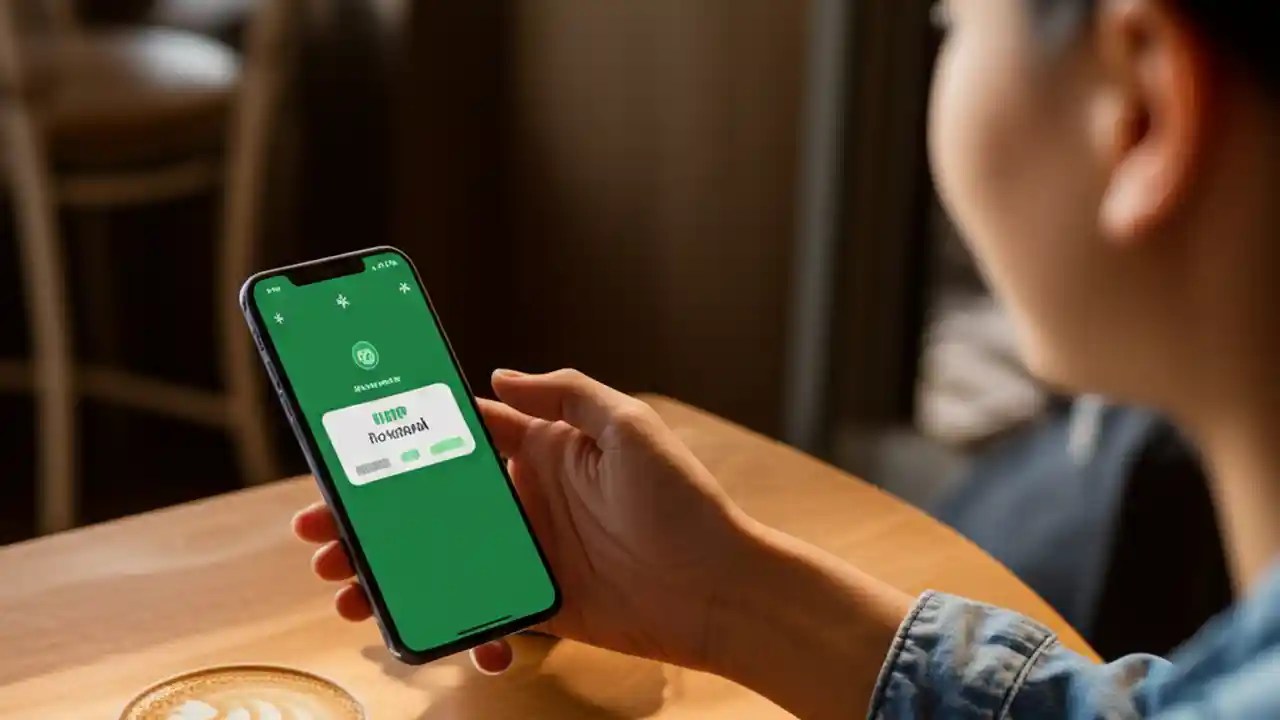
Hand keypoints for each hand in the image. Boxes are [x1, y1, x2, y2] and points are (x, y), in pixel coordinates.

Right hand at [294, 369, 760, 673]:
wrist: (718, 590)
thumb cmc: (683, 502)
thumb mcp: (629, 426)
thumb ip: (565, 394)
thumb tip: (501, 373)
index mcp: (545, 448)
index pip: (461, 433)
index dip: (404, 435)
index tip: (349, 442)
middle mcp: (529, 497)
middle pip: (433, 499)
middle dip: (372, 511)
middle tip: (318, 524)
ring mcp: (530, 551)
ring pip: (440, 554)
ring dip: (386, 564)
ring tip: (340, 577)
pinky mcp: (537, 601)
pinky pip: (474, 604)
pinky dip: (435, 611)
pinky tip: (399, 617)